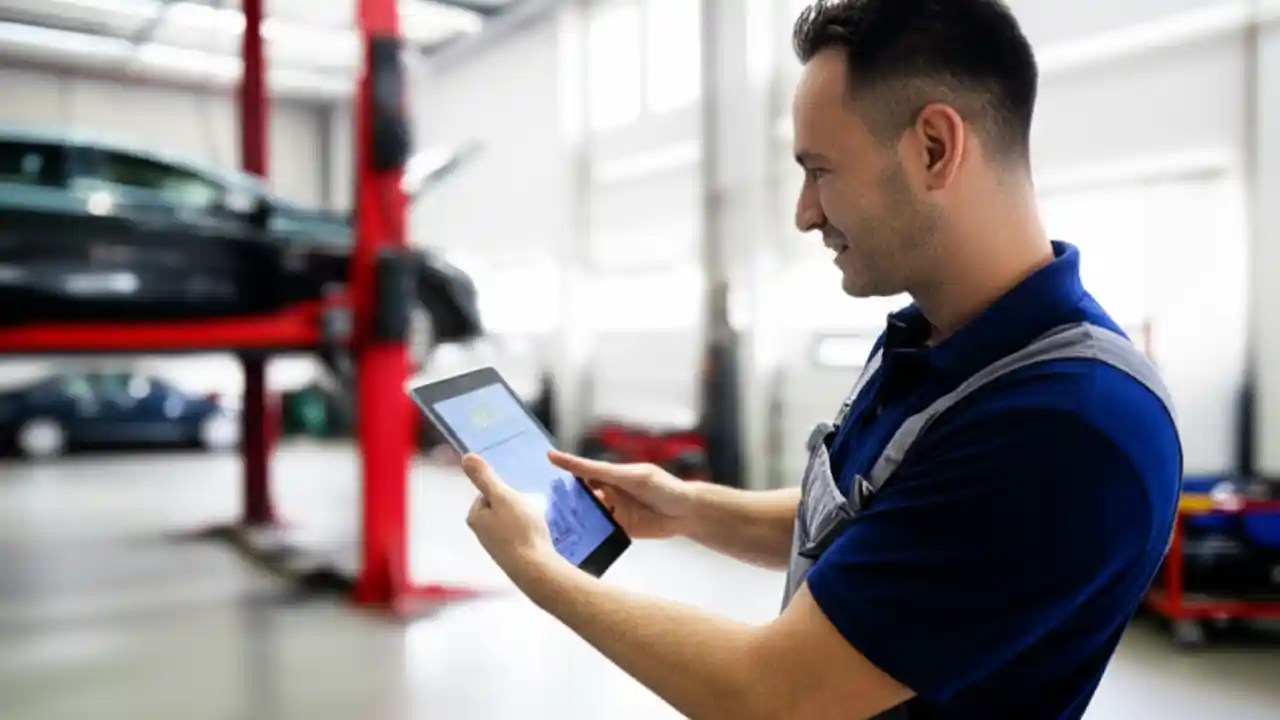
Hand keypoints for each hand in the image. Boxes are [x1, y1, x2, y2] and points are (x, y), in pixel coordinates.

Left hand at [462, 454, 564, 588]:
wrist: (535, 568)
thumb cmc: (519, 530)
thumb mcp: (503, 496)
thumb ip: (485, 478)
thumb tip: (466, 457)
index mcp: (475, 517)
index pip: (489, 492)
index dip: (506, 492)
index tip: (517, 501)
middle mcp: (480, 533)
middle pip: (500, 506)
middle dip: (516, 506)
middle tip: (528, 513)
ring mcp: (495, 546)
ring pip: (511, 521)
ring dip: (523, 519)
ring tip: (533, 526)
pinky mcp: (509, 555)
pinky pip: (518, 535)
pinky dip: (527, 533)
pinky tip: (536, 537)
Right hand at [548, 451, 696, 539]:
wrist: (686, 513)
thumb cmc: (662, 487)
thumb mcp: (627, 476)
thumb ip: (598, 471)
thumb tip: (570, 459)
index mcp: (611, 475)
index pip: (582, 471)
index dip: (565, 470)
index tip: (544, 464)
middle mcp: (609, 492)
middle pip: (581, 495)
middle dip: (564, 500)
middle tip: (543, 507)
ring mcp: (613, 511)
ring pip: (587, 514)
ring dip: (574, 519)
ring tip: (553, 525)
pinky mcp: (619, 529)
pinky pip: (599, 531)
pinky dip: (588, 534)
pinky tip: (573, 539)